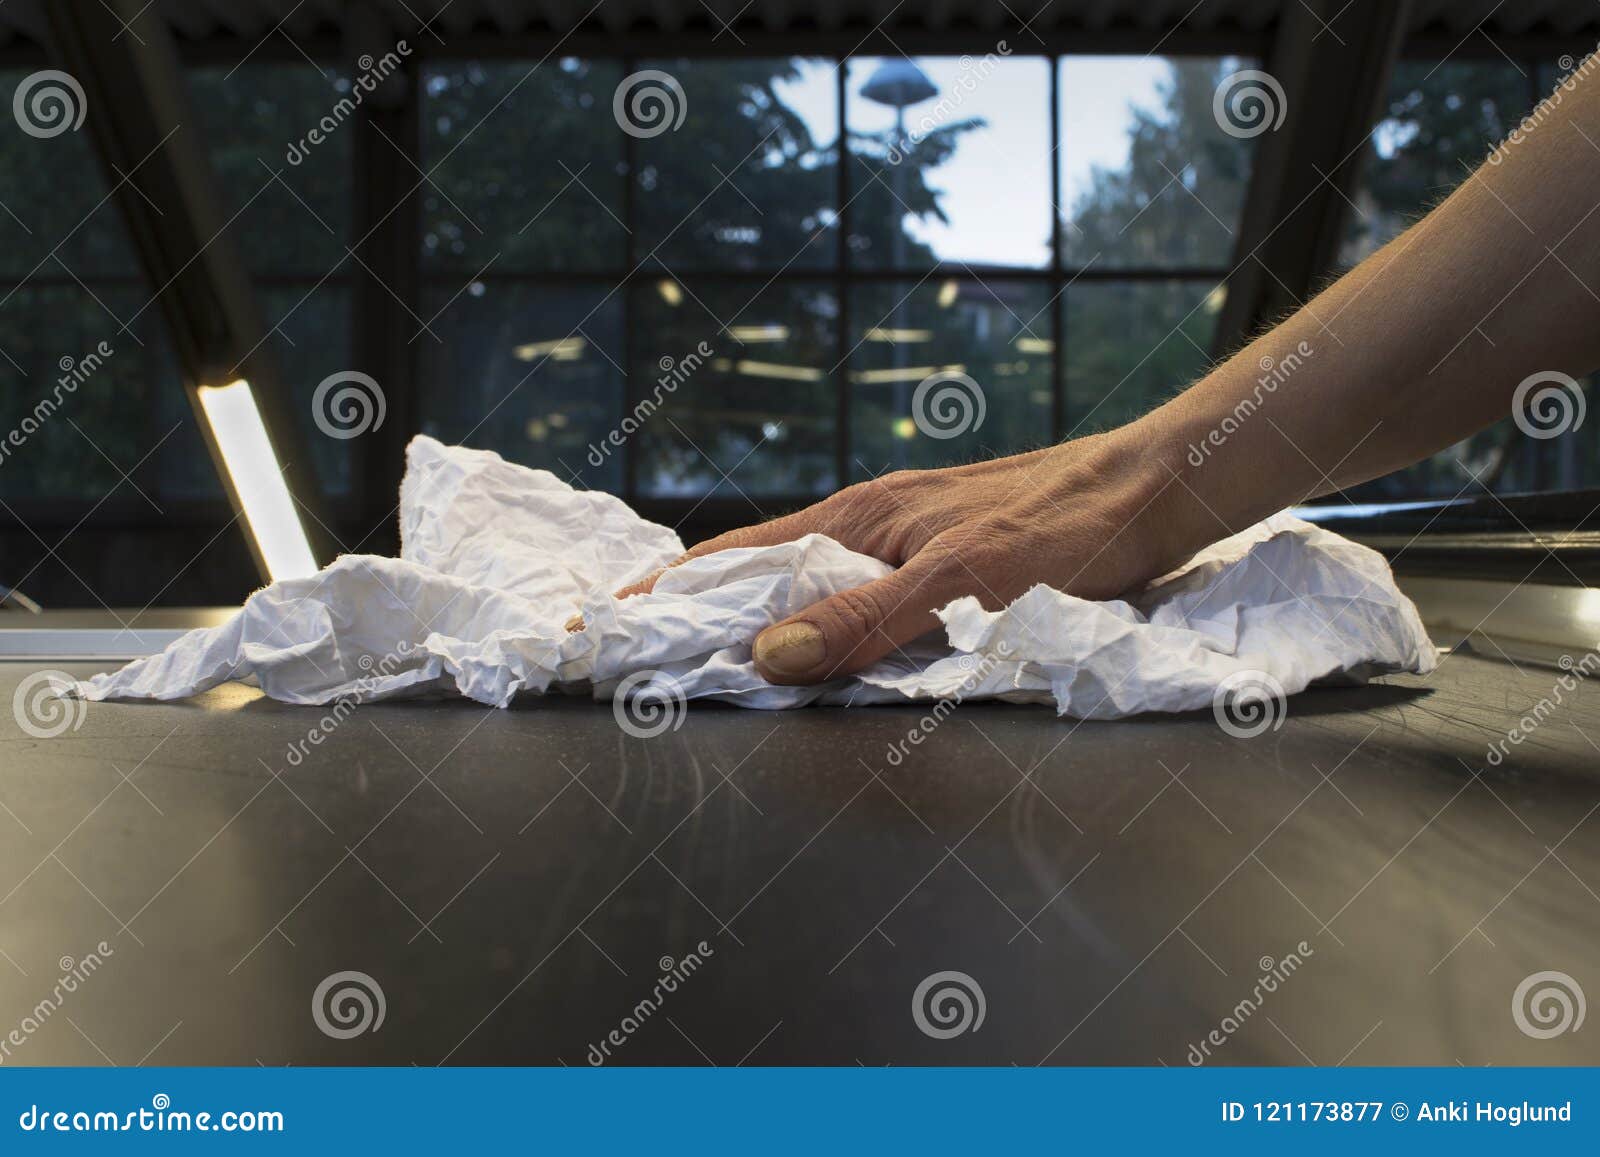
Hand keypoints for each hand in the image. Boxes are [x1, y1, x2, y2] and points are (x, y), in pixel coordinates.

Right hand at [614, 429, 1184, 684]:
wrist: (1154, 491)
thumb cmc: (1067, 529)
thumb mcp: (964, 582)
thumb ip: (868, 620)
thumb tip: (769, 658)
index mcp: (858, 518)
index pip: (737, 558)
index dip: (672, 593)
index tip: (607, 622)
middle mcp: (871, 524)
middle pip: (761, 572)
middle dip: (699, 612)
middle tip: (641, 656)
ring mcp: (904, 540)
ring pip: (808, 585)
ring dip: (755, 622)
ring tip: (706, 660)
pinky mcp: (941, 561)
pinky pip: (855, 596)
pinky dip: (817, 624)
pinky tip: (819, 649)